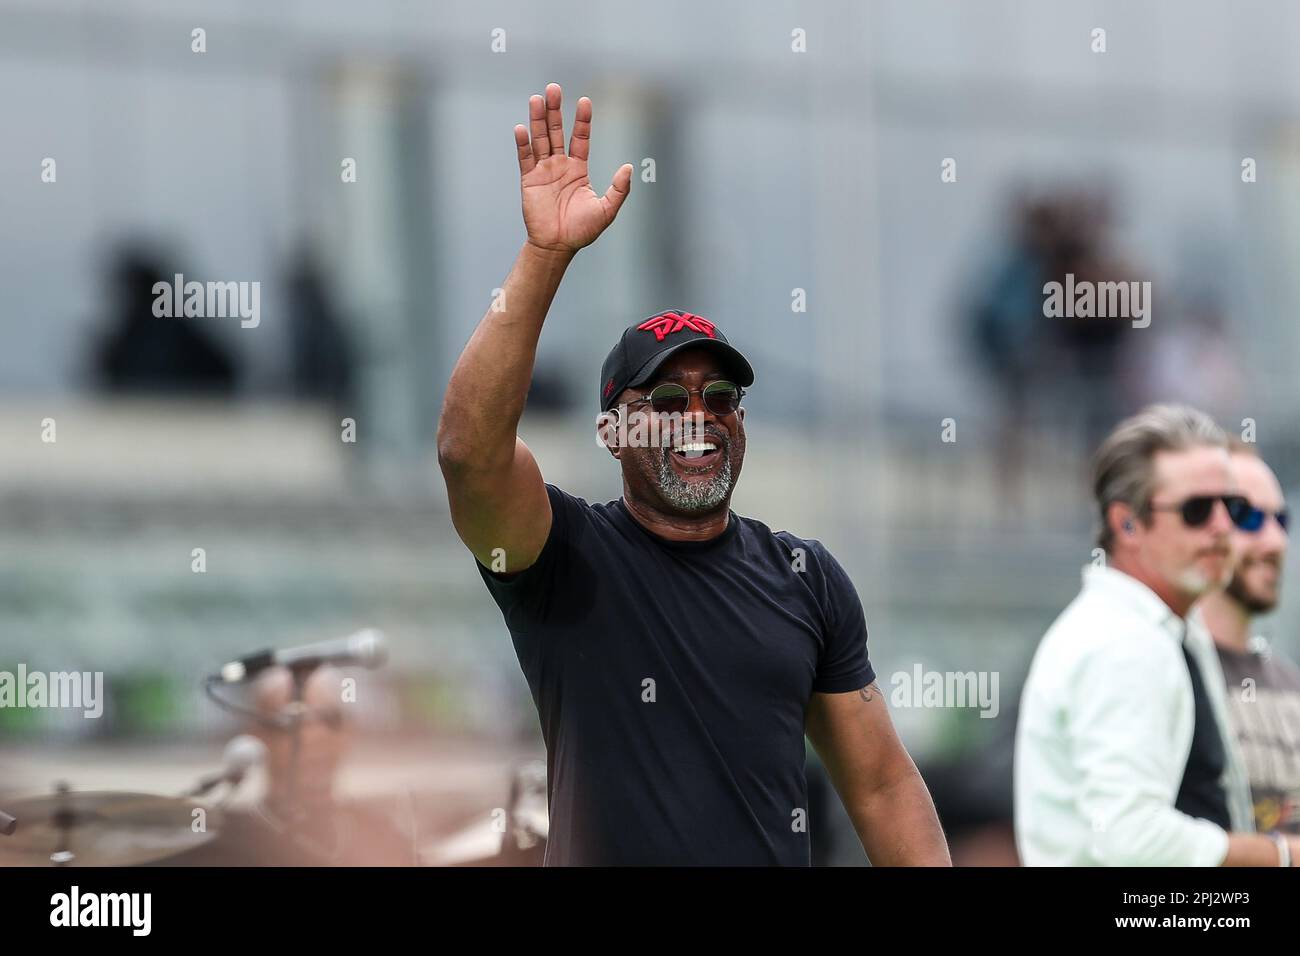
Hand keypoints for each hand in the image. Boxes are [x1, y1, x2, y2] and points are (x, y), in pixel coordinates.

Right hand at [514, 83, 632, 253]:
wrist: (557, 246)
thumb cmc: (582, 231)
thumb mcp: (607, 210)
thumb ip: (619, 189)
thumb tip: (629, 167)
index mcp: (578, 169)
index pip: (580, 138)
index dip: (582, 120)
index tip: (585, 101)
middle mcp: (560, 165)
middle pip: (556, 131)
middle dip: (555, 111)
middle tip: (553, 88)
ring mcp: (543, 171)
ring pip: (540, 139)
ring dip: (538, 119)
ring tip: (537, 98)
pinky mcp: (529, 180)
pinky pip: (525, 158)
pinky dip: (522, 144)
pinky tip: (521, 129)